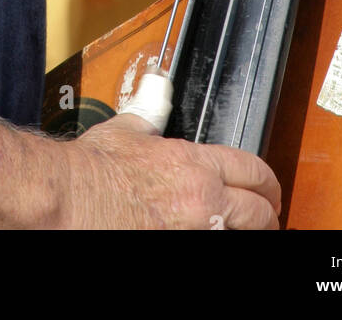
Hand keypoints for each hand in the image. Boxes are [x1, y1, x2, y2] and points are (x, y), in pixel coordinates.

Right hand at [62, 110, 280, 229]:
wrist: (72, 199)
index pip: (252, 169)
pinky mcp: (178, 249)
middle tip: (268, 217)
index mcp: (196, 164)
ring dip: (240, 233)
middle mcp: (203, 201)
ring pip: (237, 235)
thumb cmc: (96, 167)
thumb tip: (154, 93)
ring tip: (240, 232)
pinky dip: (215, 239)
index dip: (267, 181)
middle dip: (267, 215)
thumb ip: (149, 114)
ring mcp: (192, 232)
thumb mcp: (128, 129)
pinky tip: (207, 237)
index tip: (269, 189)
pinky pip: (210, 246)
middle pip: (257, 212)